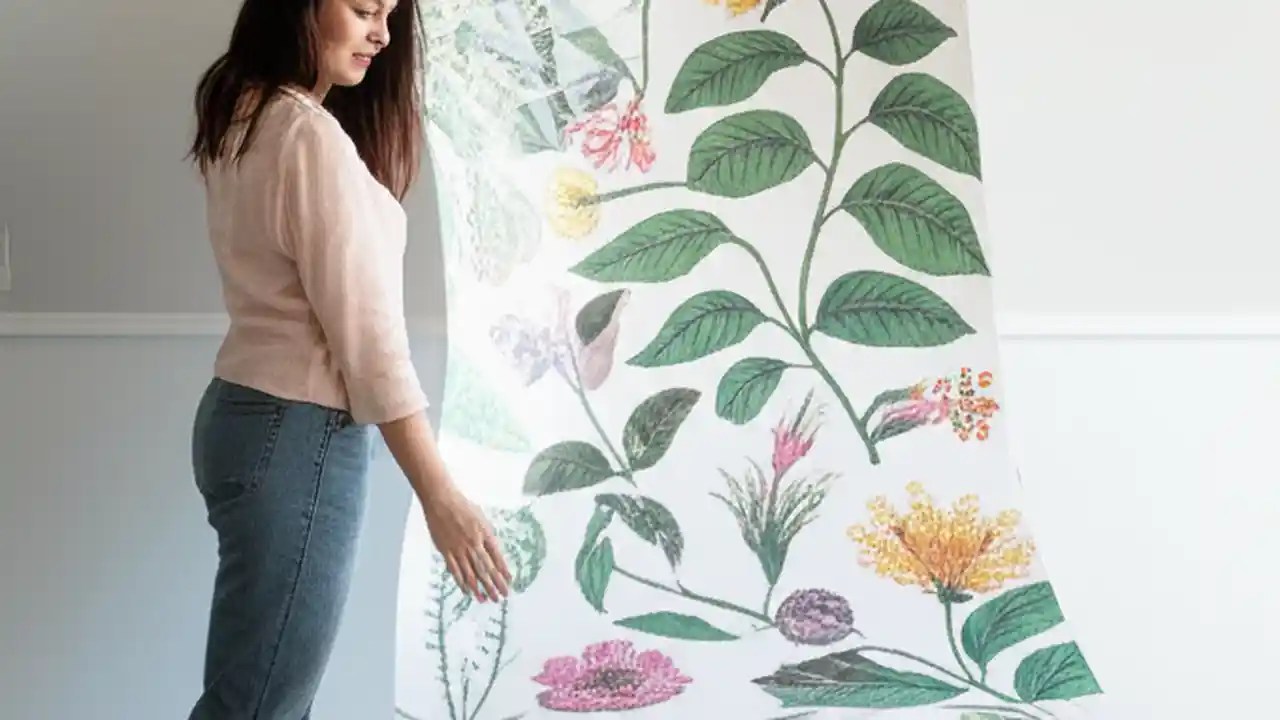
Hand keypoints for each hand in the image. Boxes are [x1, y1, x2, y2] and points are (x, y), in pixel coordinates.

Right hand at [423, 487, 512, 602]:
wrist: (441, 500)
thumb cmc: (463, 506)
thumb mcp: (482, 518)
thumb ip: (487, 536)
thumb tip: (493, 552)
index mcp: (484, 534)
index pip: (497, 558)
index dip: (503, 572)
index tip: (509, 583)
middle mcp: (473, 544)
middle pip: (486, 569)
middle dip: (494, 585)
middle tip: (500, 597)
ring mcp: (459, 549)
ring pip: (471, 573)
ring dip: (479, 588)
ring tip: (486, 599)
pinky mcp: (446, 551)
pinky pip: (455, 570)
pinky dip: (461, 582)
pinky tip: (467, 591)